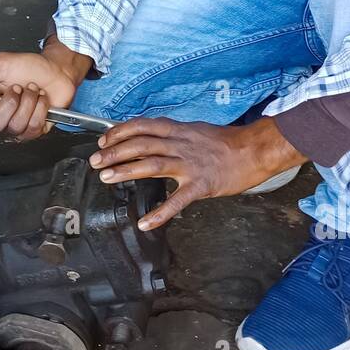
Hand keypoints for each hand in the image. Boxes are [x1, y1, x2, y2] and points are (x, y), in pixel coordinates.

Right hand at [0, 49, 83, 139]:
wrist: (56, 69)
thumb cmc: (28, 66)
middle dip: (11, 102)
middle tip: (18, 87)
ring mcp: (17, 125)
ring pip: (16, 126)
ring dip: (28, 102)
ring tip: (32, 90)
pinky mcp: (34, 129)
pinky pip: (33, 128)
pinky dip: (40, 109)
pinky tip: (41, 99)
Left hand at [90, 117, 305, 230]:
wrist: (254, 150)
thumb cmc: (225, 142)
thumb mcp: (194, 130)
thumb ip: (171, 134)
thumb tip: (149, 136)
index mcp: (177, 131)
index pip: (141, 126)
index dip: (118, 132)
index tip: (102, 140)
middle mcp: (179, 144)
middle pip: (140, 144)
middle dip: (114, 152)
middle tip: (96, 162)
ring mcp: (189, 165)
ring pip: (151, 165)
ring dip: (126, 171)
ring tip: (107, 178)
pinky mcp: (200, 185)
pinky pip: (176, 201)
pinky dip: (159, 213)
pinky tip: (145, 223)